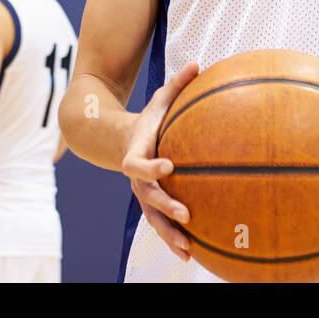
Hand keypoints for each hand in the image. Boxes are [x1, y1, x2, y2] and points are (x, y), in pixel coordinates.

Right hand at [121, 61, 198, 262]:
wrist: (121, 142)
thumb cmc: (149, 119)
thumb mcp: (159, 101)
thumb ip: (177, 84)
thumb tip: (197, 63)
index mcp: (136, 153)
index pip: (138, 163)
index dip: (151, 165)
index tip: (169, 165)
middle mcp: (137, 179)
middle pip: (148, 196)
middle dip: (166, 206)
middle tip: (185, 214)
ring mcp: (143, 195)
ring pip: (153, 218)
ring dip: (169, 234)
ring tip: (188, 249)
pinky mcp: (152, 205)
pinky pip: (162, 225)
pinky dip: (174, 240)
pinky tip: (193, 255)